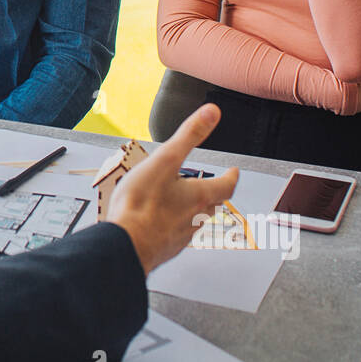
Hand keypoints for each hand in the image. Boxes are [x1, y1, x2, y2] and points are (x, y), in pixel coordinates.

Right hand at [107, 104, 239, 275]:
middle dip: (213, 193)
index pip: (226, 186)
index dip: (231, 177)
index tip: (234, 172)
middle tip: (210, 185)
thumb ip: (189, 135)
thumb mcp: (165, 160)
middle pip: (213, 204)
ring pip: (196, 221)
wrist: (126, 244)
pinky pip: (176, 235)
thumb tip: (211, 113)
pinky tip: (160, 223)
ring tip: (183, 202)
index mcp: (198, 196)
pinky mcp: (165, 248)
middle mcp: (195, 217)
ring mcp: (180, 235)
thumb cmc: (141, 206)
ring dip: (195, 210)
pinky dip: (174, 225)